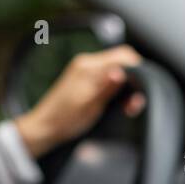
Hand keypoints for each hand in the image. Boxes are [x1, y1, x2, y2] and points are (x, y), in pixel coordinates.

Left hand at [15, 45, 145, 157]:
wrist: (45, 126)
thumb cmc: (65, 120)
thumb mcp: (91, 107)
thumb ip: (107, 88)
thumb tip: (122, 72)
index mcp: (89, 67)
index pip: (123, 56)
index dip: (137, 72)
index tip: (139, 92)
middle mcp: (87, 63)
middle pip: (121, 61)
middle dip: (133, 80)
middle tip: (133, 104)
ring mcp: (84, 69)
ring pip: (115, 68)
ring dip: (125, 85)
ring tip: (126, 106)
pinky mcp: (84, 77)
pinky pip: (106, 75)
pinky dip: (115, 86)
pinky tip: (115, 102)